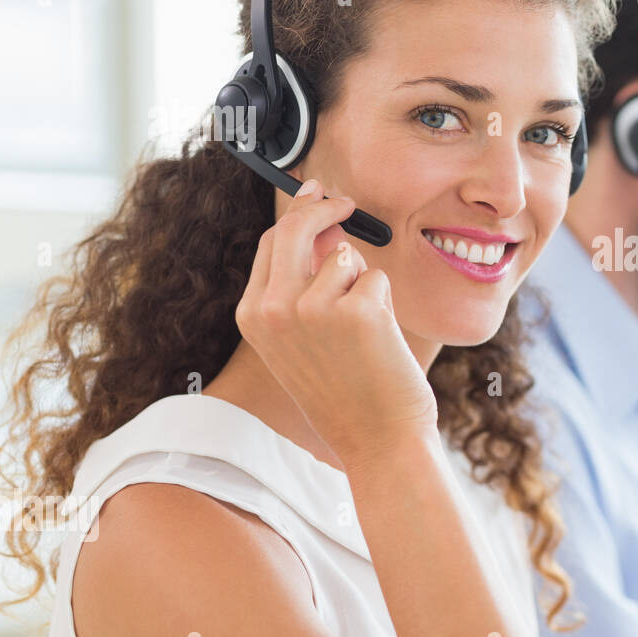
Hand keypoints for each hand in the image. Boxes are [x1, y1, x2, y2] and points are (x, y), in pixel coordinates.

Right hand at [235, 178, 437, 461]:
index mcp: (253, 316)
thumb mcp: (307, 337)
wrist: (376, 439)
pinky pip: (375, 278)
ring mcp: (313, 308)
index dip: (297, 214)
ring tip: (365, 331)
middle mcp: (274, 309)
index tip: (316, 197)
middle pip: (295, 228)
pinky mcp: (357, 310)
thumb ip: (306, 284)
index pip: (271, 243)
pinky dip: (384, 301)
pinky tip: (379, 340)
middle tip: (347, 202)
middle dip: (323, 206)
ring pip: (345, 256)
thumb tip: (325, 228)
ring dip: (362, 281)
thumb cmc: (346, 390)